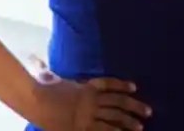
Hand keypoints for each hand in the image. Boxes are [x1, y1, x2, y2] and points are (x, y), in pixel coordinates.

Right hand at [28, 55, 150, 129]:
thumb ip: (44, 69)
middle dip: (134, 106)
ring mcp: (89, 114)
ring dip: (129, 122)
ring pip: (115, 118)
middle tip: (148, 111)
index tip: (133, 87)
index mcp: (84, 87)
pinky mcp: (84, 127)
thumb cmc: (39, 88)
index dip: (121, 85)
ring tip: (140, 126)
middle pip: (117, 102)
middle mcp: (91, 100)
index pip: (107, 84)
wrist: (35, 101)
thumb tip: (35, 60)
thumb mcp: (46, 77)